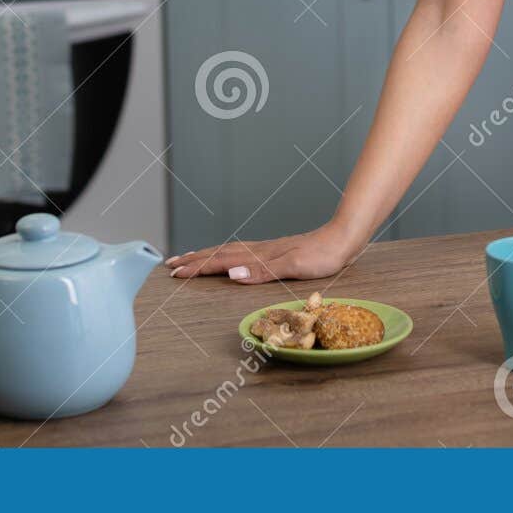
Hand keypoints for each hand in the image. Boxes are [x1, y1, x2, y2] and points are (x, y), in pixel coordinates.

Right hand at [164, 223, 361, 283]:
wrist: (343, 238)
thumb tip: (230, 274)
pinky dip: (225, 255)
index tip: (174, 274)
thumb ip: (262, 271)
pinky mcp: (275, 251)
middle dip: (193, 260)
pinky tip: (227, 259)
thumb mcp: (294, 268)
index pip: (220, 261)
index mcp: (259, 256)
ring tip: (188, 259)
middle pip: (219, 253)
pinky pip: (240, 252)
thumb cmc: (322, 256)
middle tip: (169, 265)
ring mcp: (266, 249)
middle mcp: (259, 250)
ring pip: (228, 251)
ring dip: (206, 255)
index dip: (197, 268)